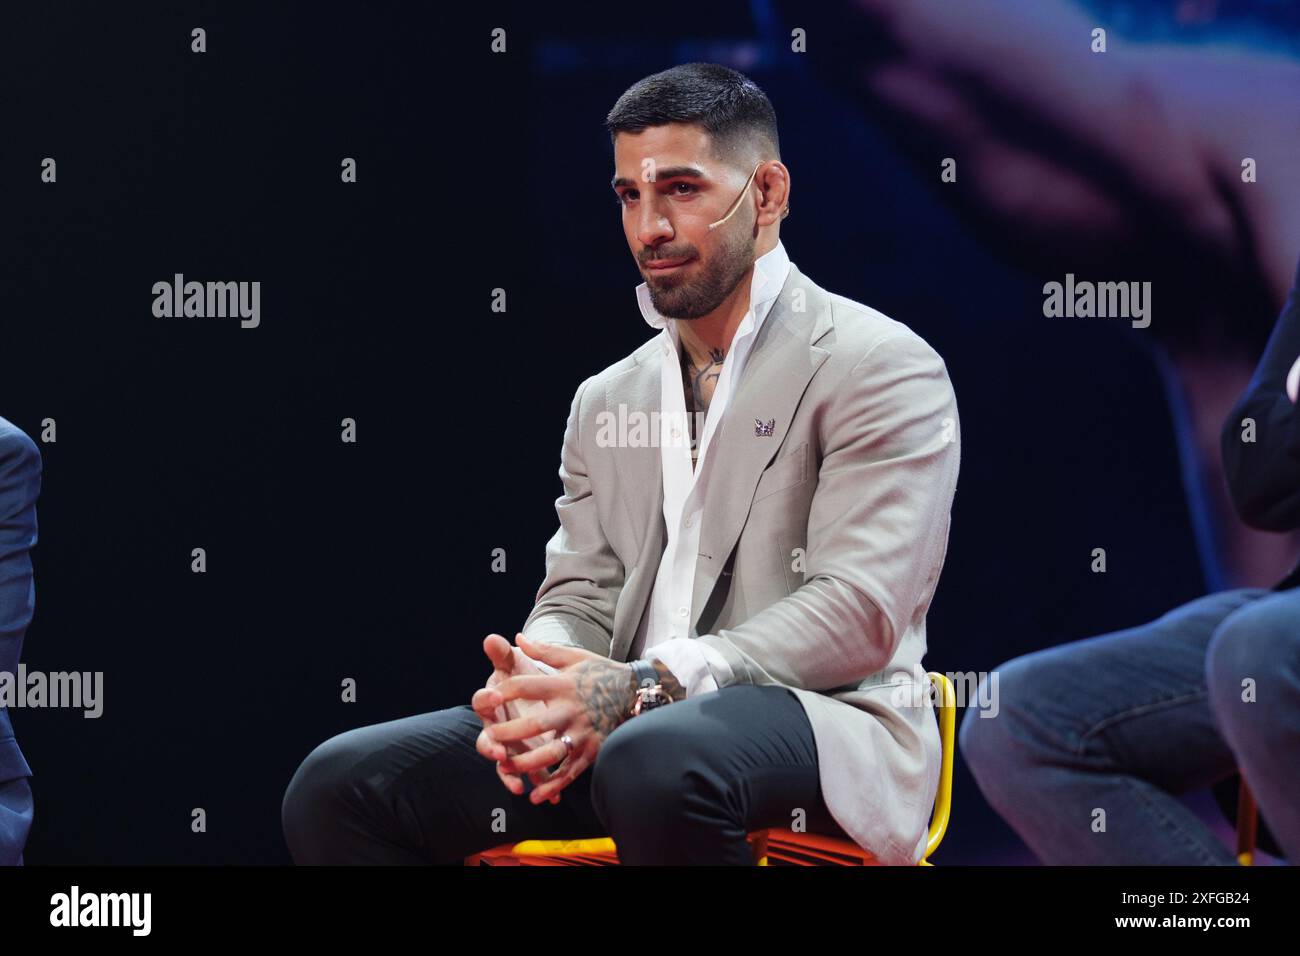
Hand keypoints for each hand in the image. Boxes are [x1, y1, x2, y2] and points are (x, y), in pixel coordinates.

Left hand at [478, 635, 637, 804]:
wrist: (637, 691)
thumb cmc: (601, 672)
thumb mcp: (575, 657)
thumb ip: (545, 650)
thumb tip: (517, 638)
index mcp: (564, 685)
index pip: (527, 686)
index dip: (505, 691)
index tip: (489, 698)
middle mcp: (571, 710)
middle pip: (536, 724)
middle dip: (509, 733)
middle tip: (490, 737)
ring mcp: (583, 733)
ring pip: (552, 753)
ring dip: (527, 763)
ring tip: (506, 766)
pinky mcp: (593, 750)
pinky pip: (571, 772)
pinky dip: (553, 786)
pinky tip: (535, 795)